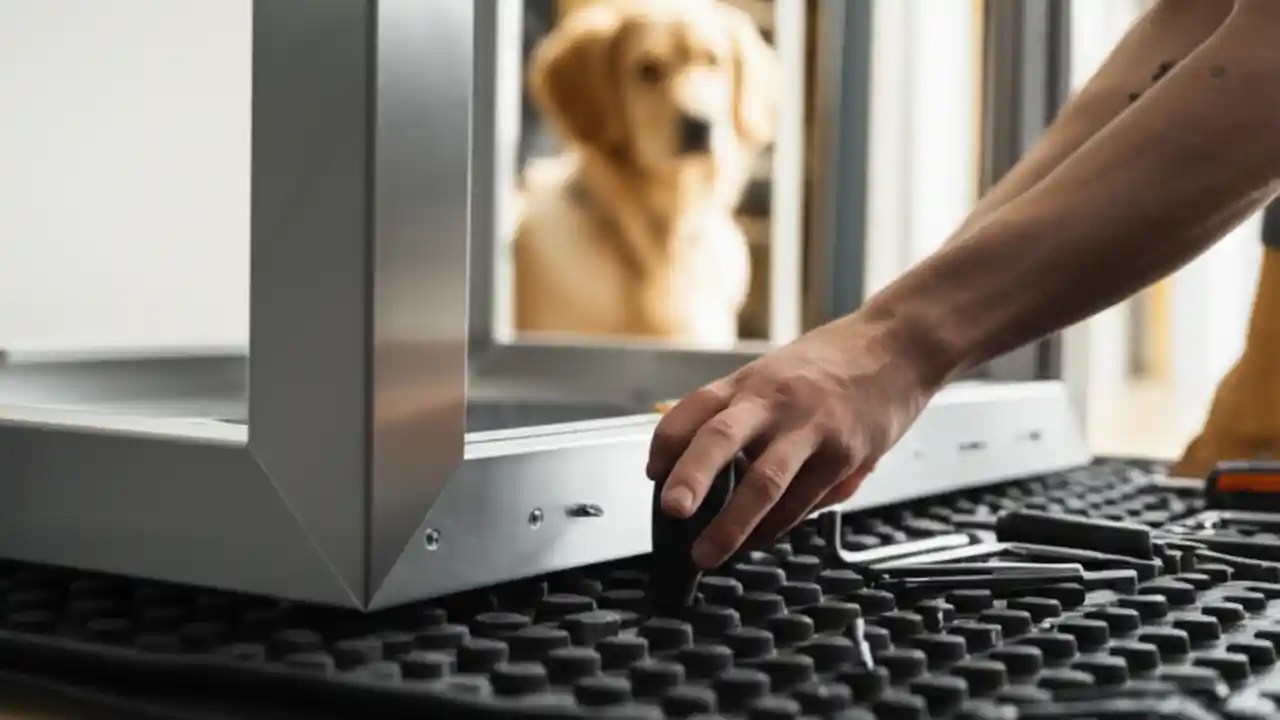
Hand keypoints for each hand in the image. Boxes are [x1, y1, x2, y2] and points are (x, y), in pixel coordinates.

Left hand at [646, 315, 938, 568]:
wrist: (898, 346)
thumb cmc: (832, 364)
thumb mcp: (773, 374)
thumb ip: (739, 412)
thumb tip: (694, 463)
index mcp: (748, 381)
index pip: (691, 410)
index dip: (664, 445)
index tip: (652, 476)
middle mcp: (773, 402)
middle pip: (720, 439)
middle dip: (691, 478)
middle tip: (672, 513)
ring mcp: (810, 429)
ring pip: (764, 483)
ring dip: (732, 526)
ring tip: (707, 554)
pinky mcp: (845, 455)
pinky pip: (802, 501)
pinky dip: (775, 527)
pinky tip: (758, 539)